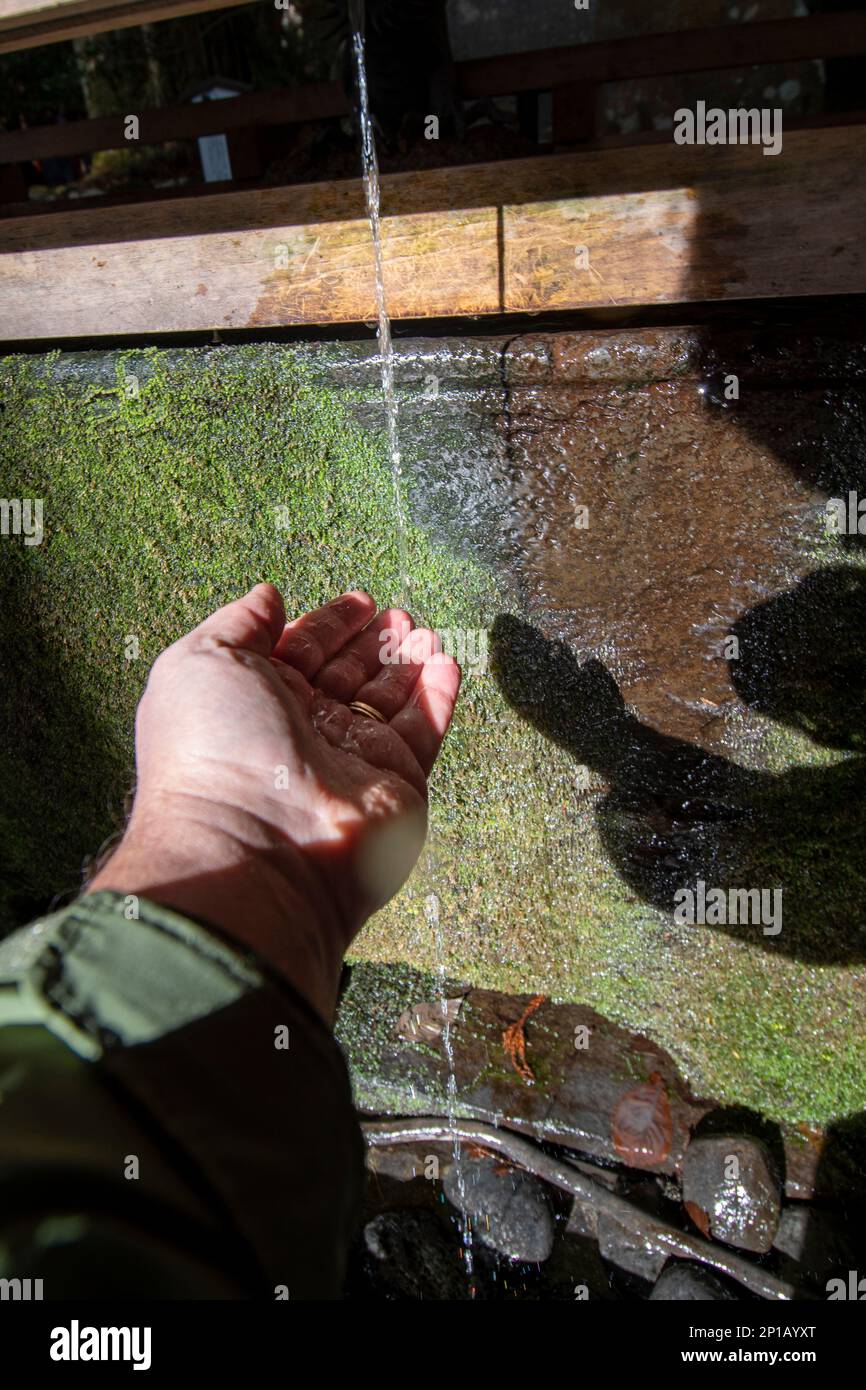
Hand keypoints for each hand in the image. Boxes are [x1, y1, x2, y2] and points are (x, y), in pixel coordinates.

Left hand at [87, 584, 460, 1020]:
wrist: (257, 843)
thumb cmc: (216, 750)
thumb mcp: (202, 661)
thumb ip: (238, 622)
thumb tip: (269, 596)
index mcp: (254, 701)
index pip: (300, 651)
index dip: (329, 624)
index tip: (358, 601)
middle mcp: (303, 732)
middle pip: (348, 674)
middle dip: (374, 643)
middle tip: (399, 615)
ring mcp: (351, 760)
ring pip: (389, 701)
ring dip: (409, 662)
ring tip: (425, 632)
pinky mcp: (396, 783)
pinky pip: (424, 732)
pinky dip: (438, 697)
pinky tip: (446, 663)